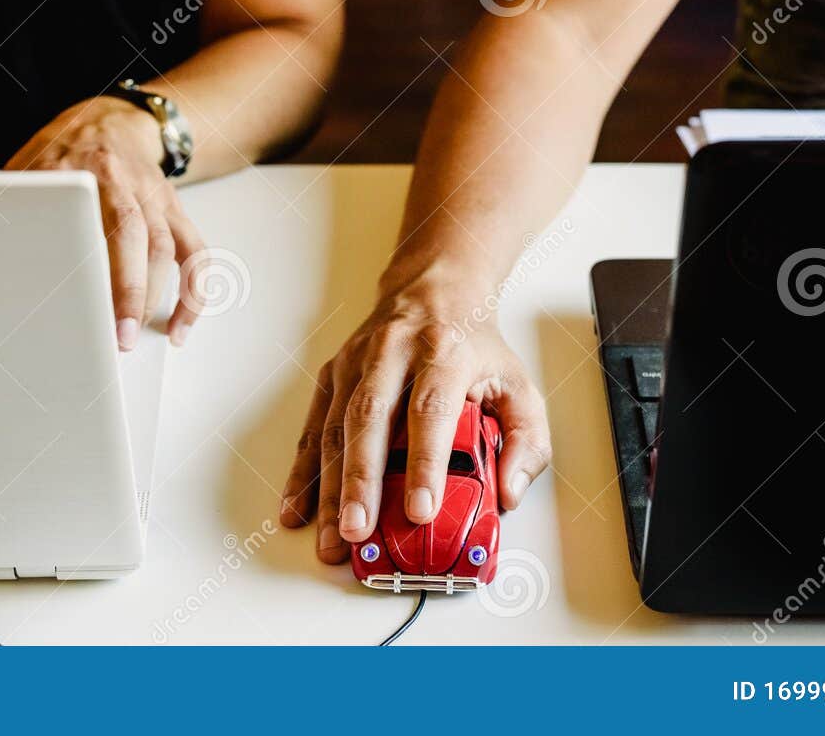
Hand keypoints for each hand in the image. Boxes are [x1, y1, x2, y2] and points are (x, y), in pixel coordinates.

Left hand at [5, 96, 206, 348]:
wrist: (109, 120)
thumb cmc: (62, 152)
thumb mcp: (27, 168)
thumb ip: (14, 206)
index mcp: (82, 170)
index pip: (88, 215)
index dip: (86, 260)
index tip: (78, 303)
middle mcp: (125, 181)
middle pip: (136, 236)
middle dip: (130, 291)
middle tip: (119, 338)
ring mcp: (154, 196)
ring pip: (167, 248)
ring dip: (160, 297)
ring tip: (142, 337)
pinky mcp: (175, 209)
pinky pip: (196, 252)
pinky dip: (195, 290)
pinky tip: (182, 323)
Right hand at [279, 282, 552, 562]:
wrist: (435, 288)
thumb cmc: (474, 345)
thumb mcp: (519, 383)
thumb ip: (527, 440)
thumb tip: (509, 494)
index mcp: (444, 352)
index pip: (431, 408)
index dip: (425, 461)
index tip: (421, 510)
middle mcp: (394, 352)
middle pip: (371, 418)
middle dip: (362, 480)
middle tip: (359, 530)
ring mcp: (357, 363)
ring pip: (337, 427)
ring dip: (329, 486)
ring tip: (333, 537)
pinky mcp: (333, 375)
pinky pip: (315, 428)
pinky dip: (304, 473)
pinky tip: (297, 509)